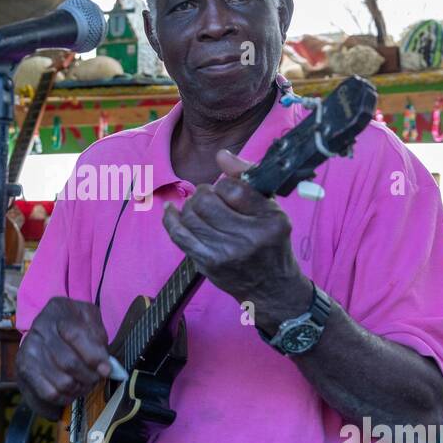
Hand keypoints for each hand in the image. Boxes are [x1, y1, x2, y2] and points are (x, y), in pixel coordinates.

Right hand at [17, 296, 111, 420]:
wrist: (46, 330)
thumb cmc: (73, 324)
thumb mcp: (89, 318)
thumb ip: (98, 334)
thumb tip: (104, 363)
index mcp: (57, 311)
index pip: (76, 336)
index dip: (94, 356)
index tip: (107, 370)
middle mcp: (39, 329)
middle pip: (69, 363)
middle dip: (89, 376)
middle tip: (97, 378)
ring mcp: (29, 350)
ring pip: (61, 382)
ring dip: (80, 388)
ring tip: (85, 383)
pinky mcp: (24, 369)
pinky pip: (49, 394)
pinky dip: (65, 397)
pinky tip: (72, 390)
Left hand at [162, 149, 310, 327]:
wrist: (270, 287)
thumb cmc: (270, 242)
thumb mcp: (271, 208)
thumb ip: (247, 178)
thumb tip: (221, 154)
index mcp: (270, 219)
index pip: (233, 187)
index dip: (224, 185)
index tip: (226, 191)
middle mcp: (249, 237)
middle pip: (207, 200)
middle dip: (204, 193)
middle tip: (210, 199)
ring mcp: (226, 253)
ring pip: (191, 215)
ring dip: (191, 206)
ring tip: (200, 209)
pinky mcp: (207, 263)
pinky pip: (179, 235)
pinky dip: (171, 219)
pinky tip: (171, 211)